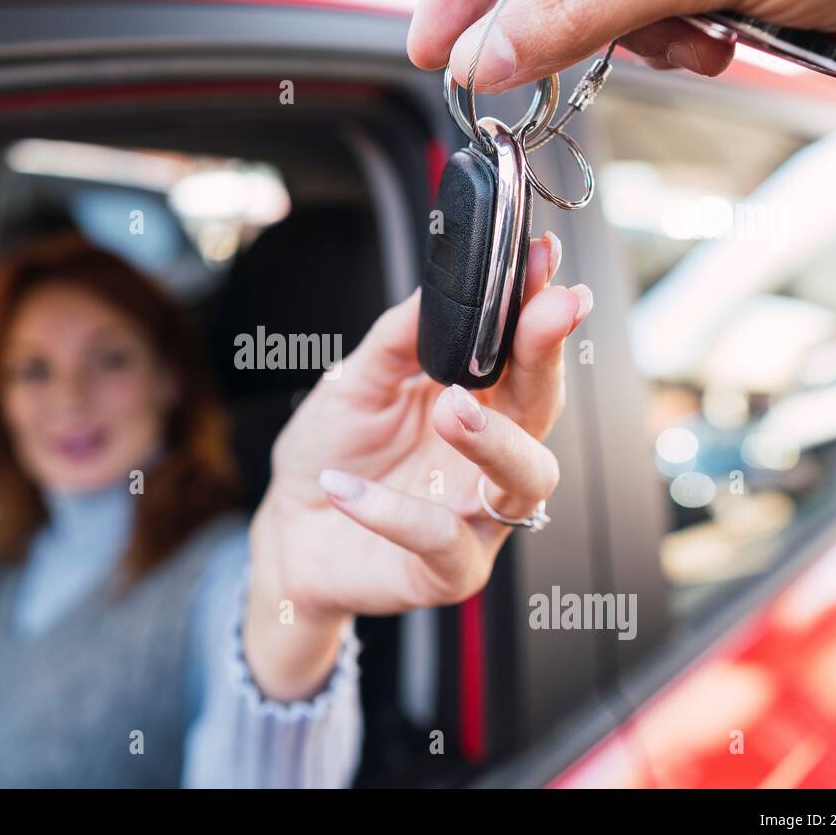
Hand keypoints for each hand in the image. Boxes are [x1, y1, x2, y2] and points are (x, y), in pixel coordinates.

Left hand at [244, 232, 591, 699]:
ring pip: (526, 480)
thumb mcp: (355, 382)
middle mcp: (490, 459)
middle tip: (541, 315)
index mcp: (479, 405)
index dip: (541, 311)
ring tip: (451, 408)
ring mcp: (478, 518)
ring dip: (496, 440)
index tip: (543, 262)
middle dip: (546, 359)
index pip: (524, 355)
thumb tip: (438, 288)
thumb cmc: (331, 454)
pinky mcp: (448, 572)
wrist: (289, 532)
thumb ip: (399, 339)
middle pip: (542, 410)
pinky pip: (440, 540)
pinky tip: (345, 485)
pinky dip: (393, 512)